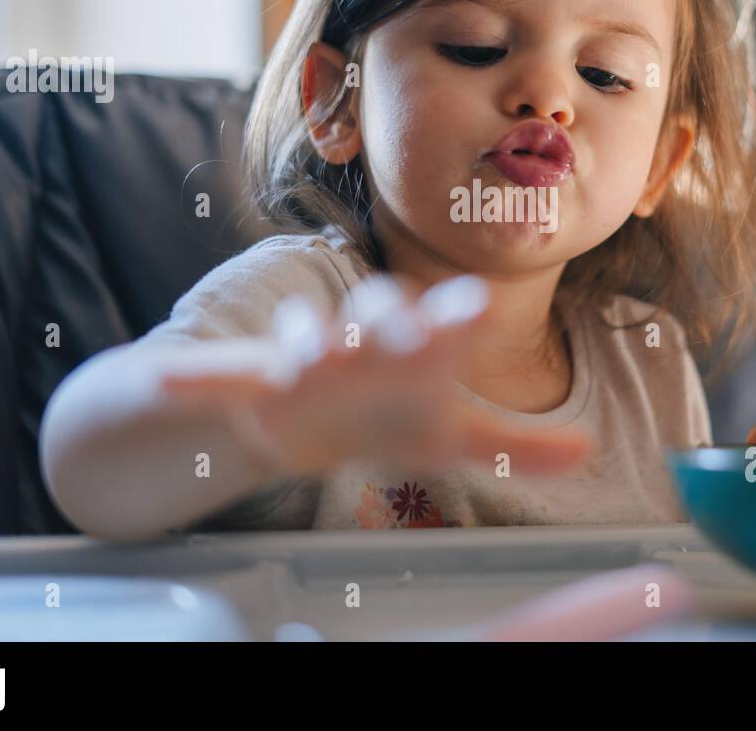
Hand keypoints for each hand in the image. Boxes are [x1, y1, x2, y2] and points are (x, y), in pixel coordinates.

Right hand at [157, 273, 591, 476]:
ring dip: (306, 343)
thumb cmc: (381, 415)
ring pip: (304, 339)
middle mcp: (361, 343)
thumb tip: (591, 450)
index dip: (456, 319)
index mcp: (411, 352)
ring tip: (311, 354)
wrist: (296, 411)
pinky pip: (218, 379)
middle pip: (376, 321)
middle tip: (407, 323)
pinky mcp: (250, 382)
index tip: (477, 305)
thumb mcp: (446, 434)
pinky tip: (164, 381)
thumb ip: (513, 444)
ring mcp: (303, 357)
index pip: (439, 331)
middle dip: (389, 319)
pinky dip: (192, 382)